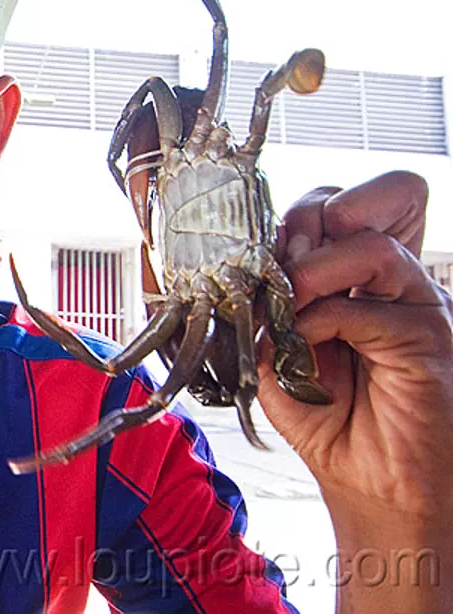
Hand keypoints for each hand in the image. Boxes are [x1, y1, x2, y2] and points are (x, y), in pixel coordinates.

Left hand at [258, 171, 452, 515]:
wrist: (366, 481)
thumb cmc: (327, 415)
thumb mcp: (277, 346)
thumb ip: (268, 302)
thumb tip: (252, 266)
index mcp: (362, 272)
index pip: (346, 200)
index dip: (307, 210)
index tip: (267, 247)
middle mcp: (397, 278)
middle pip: (370, 198)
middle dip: (306, 223)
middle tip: (275, 267)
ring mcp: (418, 303)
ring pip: (367, 245)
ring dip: (307, 272)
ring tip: (284, 308)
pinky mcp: (428, 339)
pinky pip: (365, 309)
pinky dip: (319, 324)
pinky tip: (303, 351)